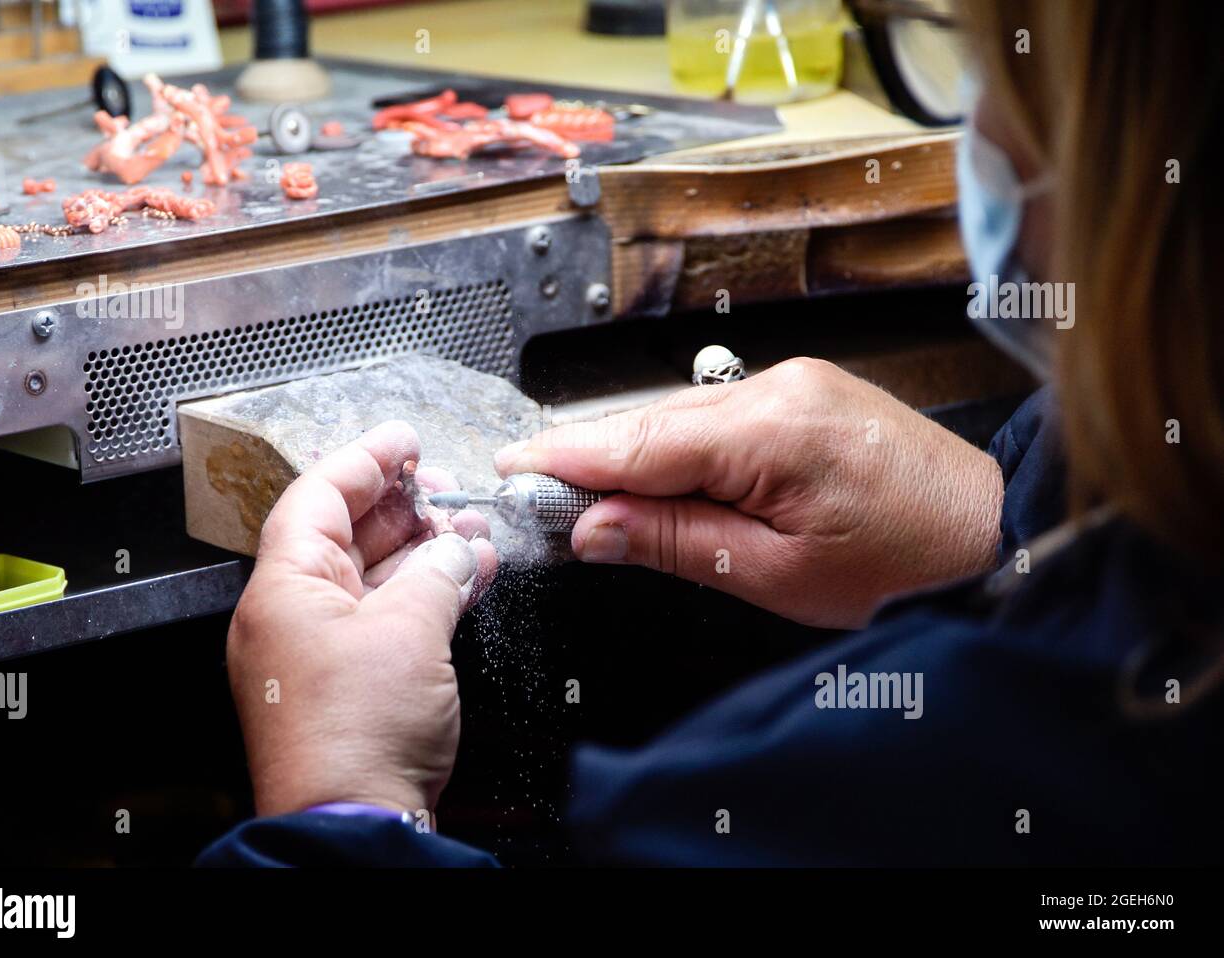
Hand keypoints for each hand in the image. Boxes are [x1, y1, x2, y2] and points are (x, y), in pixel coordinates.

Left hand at [227, 420, 496, 818]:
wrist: (357, 825)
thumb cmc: (355, 737)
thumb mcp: (410, 630)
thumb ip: (438, 573)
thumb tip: (458, 549)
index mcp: (283, 591)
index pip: (317, 497)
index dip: (364, 459)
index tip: (402, 440)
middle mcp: (294, 617)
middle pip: (347, 535)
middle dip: (405, 506)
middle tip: (447, 486)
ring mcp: (323, 652)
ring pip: (375, 578)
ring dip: (427, 550)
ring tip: (474, 530)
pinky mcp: (353, 684)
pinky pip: (389, 618)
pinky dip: (428, 594)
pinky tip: (469, 577)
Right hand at [495, 358, 1002, 628]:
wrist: (990, 530)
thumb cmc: (906, 563)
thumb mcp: (776, 574)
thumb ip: (676, 540)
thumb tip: (595, 527)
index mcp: (774, 431)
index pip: (640, 443)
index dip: (568, 459)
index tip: (513, 469)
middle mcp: (780, 388)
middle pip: (652, 422)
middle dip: (590, 459)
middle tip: (537, 495)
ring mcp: (793, 382)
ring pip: (680, 416)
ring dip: (631, 454)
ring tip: (587, 497)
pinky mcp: (803, 390)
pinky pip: (715, 414)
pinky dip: (675, 445)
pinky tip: (654, 474)